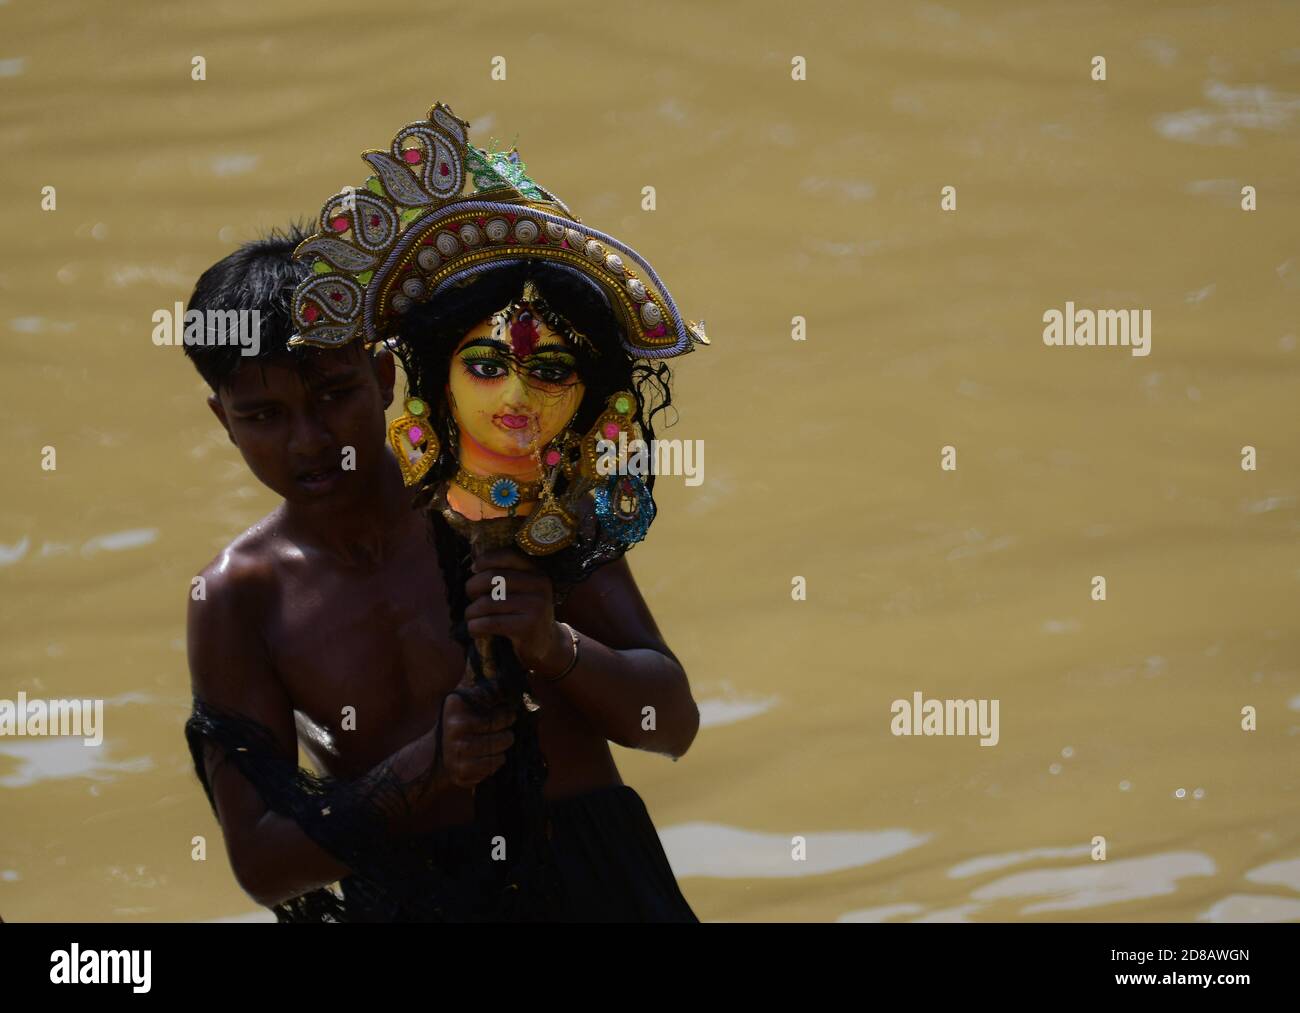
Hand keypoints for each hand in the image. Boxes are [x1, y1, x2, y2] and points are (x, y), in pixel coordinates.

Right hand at [438, 690, 515, 788]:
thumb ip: (482, 682)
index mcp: (456, 704)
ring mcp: (457, 751)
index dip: (505, 709)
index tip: (509, 712)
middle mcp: (454, 727)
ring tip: (499, 742)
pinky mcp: (461, 771)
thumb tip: (506, 663)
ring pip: (497, 748)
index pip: (491, 700)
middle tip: (507, 729)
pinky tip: (489, 756)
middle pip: (497, 726)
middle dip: (507, 729)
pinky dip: (495, 762)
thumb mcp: (464, 698)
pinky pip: (491, 767)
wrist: (435, 756)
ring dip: (503, 747)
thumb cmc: (458, 721)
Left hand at [463, 547, 566, 672]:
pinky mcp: (528, 627)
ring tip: (471, 618)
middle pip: (493, 578)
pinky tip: (476, 630)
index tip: (473, 569)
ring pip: (487, 602)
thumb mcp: (521, 591)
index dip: (486, 560)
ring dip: (471, 612)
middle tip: (470, 599)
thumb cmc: (523, 614)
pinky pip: (490, 623)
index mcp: (536, 572)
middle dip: (472, 588)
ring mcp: (535, 606)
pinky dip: (475, 627)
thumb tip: (473, 565)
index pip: (508, 556)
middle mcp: (539, 585)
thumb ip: (504, 577)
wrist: (546, 645)